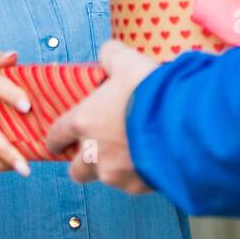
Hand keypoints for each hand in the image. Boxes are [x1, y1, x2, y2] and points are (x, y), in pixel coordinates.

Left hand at [45, 39, 159, 192]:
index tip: (56, 142)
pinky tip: (153, 159)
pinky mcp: (138, 186)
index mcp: (83, 123)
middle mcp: (94, 153)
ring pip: (106, 178)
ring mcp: (116, 174)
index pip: (57, 136)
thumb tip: (108, 51)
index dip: (56, 139)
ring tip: (133, 152)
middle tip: (97, 151)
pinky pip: (133, 184)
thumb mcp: (127, 62)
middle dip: (83, 163)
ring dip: (113, 168)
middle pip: (76, 171)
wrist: (183, 122)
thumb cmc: (150, 91)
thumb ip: (112, 56)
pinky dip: (139, 175)